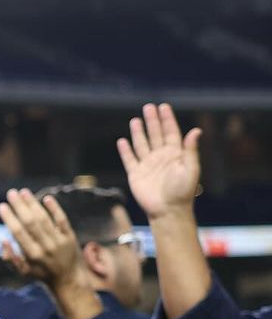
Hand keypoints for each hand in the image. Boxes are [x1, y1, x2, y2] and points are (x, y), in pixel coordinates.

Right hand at [0, 189, 83, 288]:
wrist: (68, 279)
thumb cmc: (41, 273)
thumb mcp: (23, 271)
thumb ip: (10, 258)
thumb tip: (3, 240)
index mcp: (32, 255)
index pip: (18, 233)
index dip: (9, 218)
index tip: (2, 206)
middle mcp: (45, 247)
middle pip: (30, 222)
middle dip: (20, 206)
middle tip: (11, 193)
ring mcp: (59, 241)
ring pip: (44, 219)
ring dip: (33, 203)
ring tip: (23, 192)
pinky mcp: (70, 237)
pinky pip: (62, 220)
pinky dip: (55, 209)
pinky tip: (46, 198)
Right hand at [117, 103, 201, 220]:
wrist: (168, 211)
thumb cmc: (182, 192)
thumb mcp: (190, 169)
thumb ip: (190, 150)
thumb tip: (196, 130)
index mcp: (175, 155)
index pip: (171, 132)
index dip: (167, 119)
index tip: (163, 107)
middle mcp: (161, 157)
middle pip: (155, 135)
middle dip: (152, 121)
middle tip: (148, 107)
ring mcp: (148, 165)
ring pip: (142, 144)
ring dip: (138, 132)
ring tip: (135, 120)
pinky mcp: (136, 175)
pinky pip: (129, 159)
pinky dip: (125, 150)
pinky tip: (122, 141)